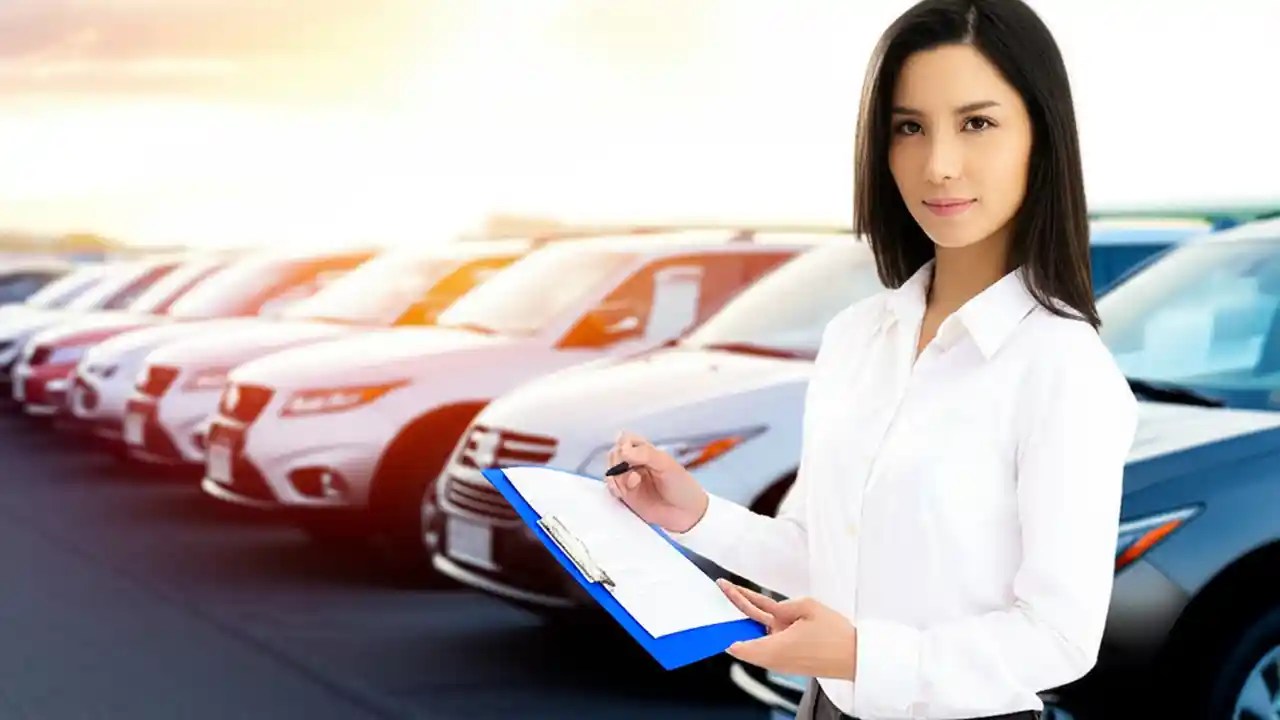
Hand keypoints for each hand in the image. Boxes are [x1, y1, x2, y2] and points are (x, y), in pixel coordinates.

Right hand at [604, 430, 708, 533]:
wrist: (687, 514)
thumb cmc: (682, 486)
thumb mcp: (666, 464)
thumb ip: (645, 454)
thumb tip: (623, 449)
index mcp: (646, 452)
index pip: (625, 440)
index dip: (623, 444)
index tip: (627, 452)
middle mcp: (635, 464)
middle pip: (614, 455)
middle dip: (617, 461)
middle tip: (629, 469)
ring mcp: (630, 480)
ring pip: (611, 472)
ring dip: (616, 477)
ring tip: (632, 483)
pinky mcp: (627, 497)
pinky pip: (611, 489)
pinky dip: (613, 489)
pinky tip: (624, 493)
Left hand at [717, 579, 857, 680]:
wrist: (854, 658)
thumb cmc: (835, 636)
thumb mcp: (809, 607)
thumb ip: (784, 606)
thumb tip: (773, 610)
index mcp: (776, 647)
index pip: (740, 643)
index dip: (727, 625)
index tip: (723, 600)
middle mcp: (775, 657)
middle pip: (745, 637)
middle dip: (737, 612)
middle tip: (727, 588)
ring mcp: (781, 661)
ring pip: (757, 640)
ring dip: (751, 621)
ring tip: (742, 594)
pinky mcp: (789, 661)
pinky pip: (769, 644)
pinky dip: (762, 630)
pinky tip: (763, 612)